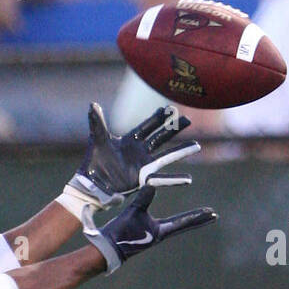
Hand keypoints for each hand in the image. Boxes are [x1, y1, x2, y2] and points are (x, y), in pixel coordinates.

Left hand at [68, 102, 201, 209]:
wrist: (91, 184)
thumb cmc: (93, 162)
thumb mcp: (97, 141)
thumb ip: (97, 123)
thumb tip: (92, 104)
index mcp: (130, 140)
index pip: (147, 126)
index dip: (158, 118)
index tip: (170, 109)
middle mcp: (139, 151)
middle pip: (161, 137)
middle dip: (174, 128)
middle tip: (188, 119)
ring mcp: (143, 165)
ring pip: (166, 156)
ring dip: (181, 151)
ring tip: (197, 146)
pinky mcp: (142, 179)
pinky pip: (162, 179)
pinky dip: (175, 180)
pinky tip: (188, 179)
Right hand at [82, 183, 217, 273]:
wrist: (107, 248)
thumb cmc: (120, 233)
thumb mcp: (132, 212)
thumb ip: (143, 198)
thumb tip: (152, 183)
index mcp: (160, 231)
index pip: (183, 222)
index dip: (197, 216)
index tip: (212, 212)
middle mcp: (159, 234)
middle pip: (183, 225)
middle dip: (198, 220)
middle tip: (213, 216)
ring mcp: (152, 235)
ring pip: (174, 226)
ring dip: (186, 221)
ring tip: (198, 217)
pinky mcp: (143, 234)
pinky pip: (161, 225)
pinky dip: (171, 221)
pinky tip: (169, 220)